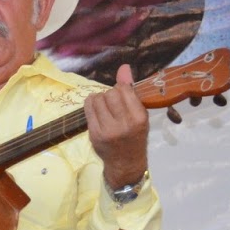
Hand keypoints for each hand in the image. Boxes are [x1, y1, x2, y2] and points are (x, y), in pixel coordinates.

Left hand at [84, 64, 149, 189]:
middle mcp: (123, 124)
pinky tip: (96, 108)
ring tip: (105, 106)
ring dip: (100, 98)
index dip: (121, 87)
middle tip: (113, 101)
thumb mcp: (140, 114)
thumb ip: (132, 92)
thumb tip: (123, 67)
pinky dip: (91, 104)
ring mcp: (106, 130)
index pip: (124, 90)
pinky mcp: (93, 133)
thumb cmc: (135, 135)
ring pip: (97, 100)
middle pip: (110, 94)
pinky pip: (88, 109)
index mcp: (138, 118)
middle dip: (111, 93)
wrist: (125, 162)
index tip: (122, 93)